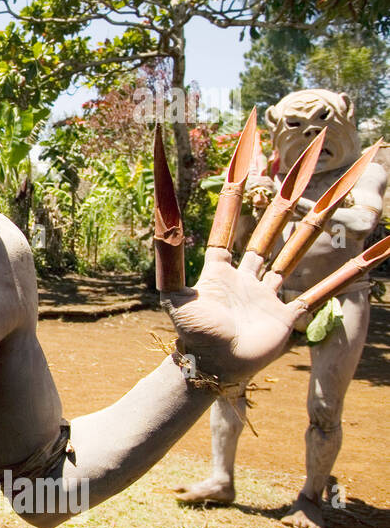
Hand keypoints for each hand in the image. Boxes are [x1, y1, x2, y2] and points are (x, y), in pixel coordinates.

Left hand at [154, 116, 386, 385]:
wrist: (213, 368)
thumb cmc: (192, 333)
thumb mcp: (175, 291)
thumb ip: (168, 257)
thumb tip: (159, 218)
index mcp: (219, 266)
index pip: (231, 219)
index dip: (237, 190)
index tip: (246, 159)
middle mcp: (247, 274)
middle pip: (272, 225)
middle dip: (287, 195)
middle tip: (304, 161)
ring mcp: (270, 292)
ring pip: (299, 249)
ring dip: (320, 220)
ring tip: (343, 191)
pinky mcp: (290, 314)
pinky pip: (325, 289)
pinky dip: (349, 272)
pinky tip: (374, 253)